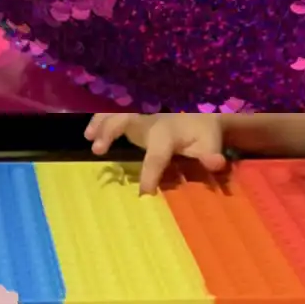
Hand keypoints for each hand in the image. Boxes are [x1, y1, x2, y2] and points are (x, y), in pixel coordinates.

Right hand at [84, 113, 225, 194]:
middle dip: (112, 130)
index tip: (144, 193)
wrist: (203, 110)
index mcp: (169, 133)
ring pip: (118, 112)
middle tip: (98, 149)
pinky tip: (88, 133)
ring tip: (89, 139)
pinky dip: (100, 119)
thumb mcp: (209, 144)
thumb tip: (216, 163)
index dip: (150, 174)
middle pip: (129, 119)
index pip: (157, 155)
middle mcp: (152, 121)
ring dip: (101, 123)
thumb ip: (210, 154)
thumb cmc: (203, 133)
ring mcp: (141, 115)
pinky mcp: (134, 114)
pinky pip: (114, 112)